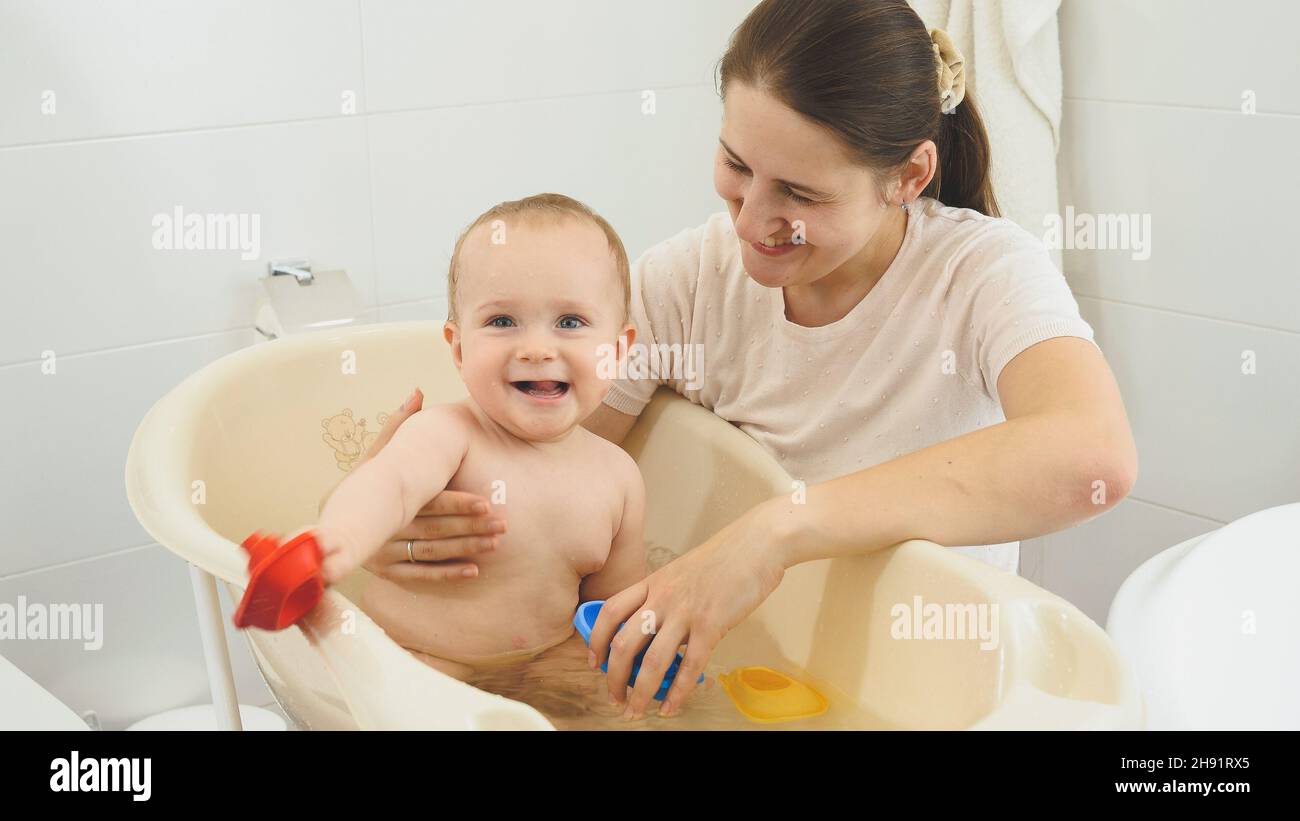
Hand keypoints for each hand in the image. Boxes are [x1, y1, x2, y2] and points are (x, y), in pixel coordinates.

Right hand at [317, 387, 506, 582]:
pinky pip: (420, 576)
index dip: (458, 503)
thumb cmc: (362, 483)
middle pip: (435, 529)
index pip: (427, 502)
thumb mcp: (375, 455)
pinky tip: (475, 570)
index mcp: (386, 498)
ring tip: (498, 542)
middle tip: (504, 522)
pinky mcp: (386, 573)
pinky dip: (448, 573)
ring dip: (466, 548)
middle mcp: (384, 527)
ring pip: (431, 552)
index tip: (487, 502)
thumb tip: (418, 391)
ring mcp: (384, 553)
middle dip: (472, 526)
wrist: (329, 521)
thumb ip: (398, 426)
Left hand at [587, 500, 788, 718]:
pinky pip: (689, 666)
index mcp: (652, 582)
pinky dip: (677, 692)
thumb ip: (666, 599)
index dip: (597, 640)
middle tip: (614, 696)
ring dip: (639, 692)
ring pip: (652, 661)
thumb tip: (659, 631)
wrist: (757, 543)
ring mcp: (685, 611)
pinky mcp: (711, 624)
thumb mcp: (681, 572)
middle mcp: (662, 597)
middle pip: (623, 643)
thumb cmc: (725, 557)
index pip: (610, 612)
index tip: (594, 661)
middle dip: (613, 677)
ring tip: (635, 710)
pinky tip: (671, 707)